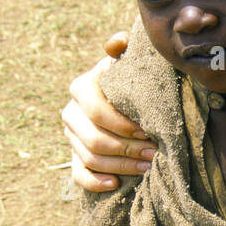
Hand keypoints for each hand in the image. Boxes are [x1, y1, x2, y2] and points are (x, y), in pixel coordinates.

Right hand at [62, 30, 156, 192]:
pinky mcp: (74, 158)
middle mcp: (71, 112)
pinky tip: (116, 184)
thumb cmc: (131, 81)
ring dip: (121, 165)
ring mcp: (71, 137)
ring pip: (90, 158)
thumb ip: (125, 51)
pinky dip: (96, 181)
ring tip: (148, 167)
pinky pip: (78, 175)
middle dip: (127, 148)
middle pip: (95, 139)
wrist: (122, 99)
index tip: (149, 130)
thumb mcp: (129, 64)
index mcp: (81, 87)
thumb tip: (119, 42)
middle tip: (155, 153)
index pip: (97, 111)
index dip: (123, 124)